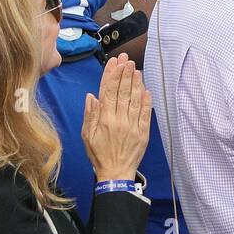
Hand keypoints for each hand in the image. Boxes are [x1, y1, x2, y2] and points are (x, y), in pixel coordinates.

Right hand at [81, 56, 151, 181]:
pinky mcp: (143, 132)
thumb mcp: (86, 136)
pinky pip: (146, 114)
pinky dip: (146, 101)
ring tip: (136, 69)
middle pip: (122, 92)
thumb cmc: (99, 154)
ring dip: (135, 83)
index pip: (108, 92)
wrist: (115, 173)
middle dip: (125, 73)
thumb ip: (89, 115)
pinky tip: (146, 89)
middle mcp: (119, 120)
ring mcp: (132, 125)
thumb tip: (91, 96)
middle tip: (127, 59)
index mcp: (104, 120)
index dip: (111, 75)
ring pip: (134, 100)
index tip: (114, 62)